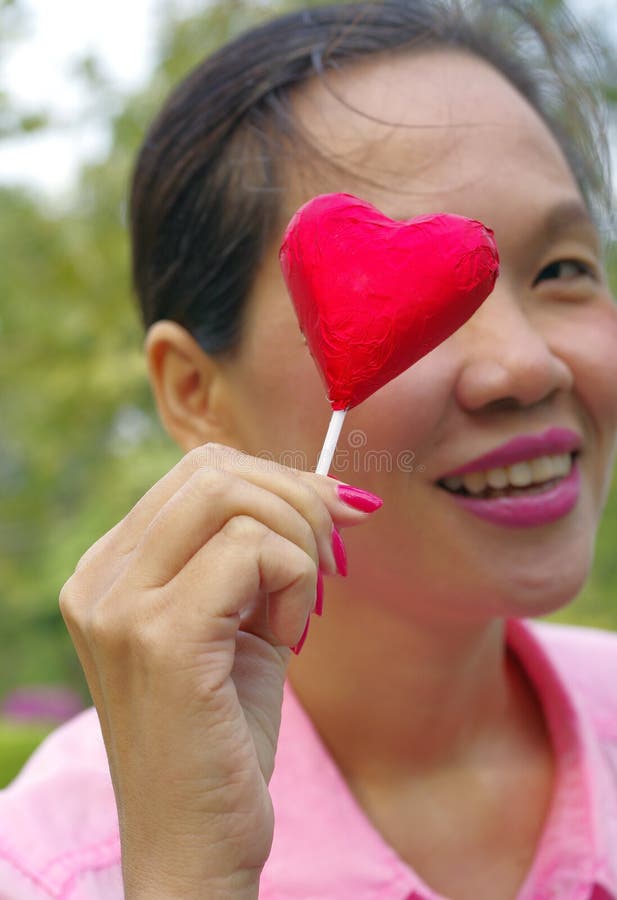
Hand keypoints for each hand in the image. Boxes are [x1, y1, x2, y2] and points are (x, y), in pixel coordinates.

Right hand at [59, 443, 378, 897]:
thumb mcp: (237, 622)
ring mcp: (121, 607)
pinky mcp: (161, 639)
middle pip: (214, 470)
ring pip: (232, 497)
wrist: (196, 844)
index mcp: (111, 570)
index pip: (199, 473)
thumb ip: (259, 551)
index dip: (279, 481)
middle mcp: (101, 580)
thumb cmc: (225, 735)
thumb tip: (333, 491)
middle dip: (298, 499)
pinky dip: (296, 579)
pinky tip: (290, 634)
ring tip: (304, 609)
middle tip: (335, 558)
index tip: (335, 516)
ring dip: (300, 541)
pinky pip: (252, 551)